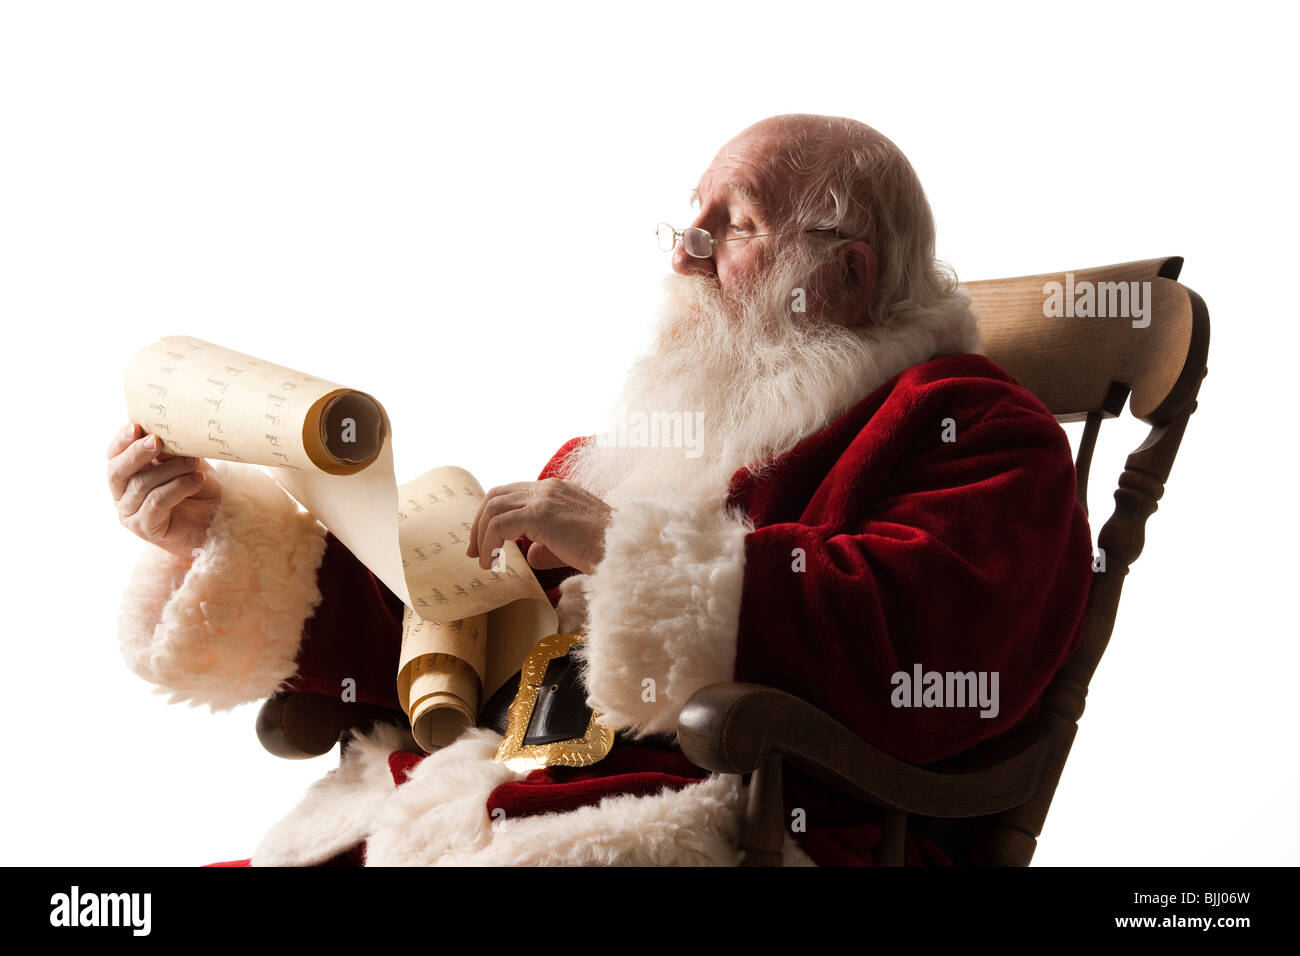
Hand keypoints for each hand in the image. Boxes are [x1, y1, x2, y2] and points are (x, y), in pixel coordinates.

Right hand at [107, 422, 223, 558]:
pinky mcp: (146, 528)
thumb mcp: (185, 462)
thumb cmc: (200, 489)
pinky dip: (178, 487)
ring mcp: (131, 514)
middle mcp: (122, 495)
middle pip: (117, 471)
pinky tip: (197, 480)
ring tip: (193, 463)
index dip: (121, 441)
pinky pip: (156, 503)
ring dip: (170, 470)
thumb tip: (158, 435)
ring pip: (141, 485)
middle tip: (157, 441)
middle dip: (136, 453)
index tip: (135, 427)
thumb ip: (169, 451)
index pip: (114, 456)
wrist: (220, 520)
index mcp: (127, 475)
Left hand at [466, 478, 612, 574]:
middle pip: (496, 495)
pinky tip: (492, 562)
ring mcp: (544, 497)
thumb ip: (545, 546)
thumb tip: (527, 554)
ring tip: (482, 561)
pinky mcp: (541, 513)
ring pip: (493, 508)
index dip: (492, 516)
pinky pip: (499, 524)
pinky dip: (489, 543)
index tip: (484, 542)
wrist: (626, 549)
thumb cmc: (604, 551)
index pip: (512, 493)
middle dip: (479, 524)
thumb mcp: (570, 544)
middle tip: (473, 551)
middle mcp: (547, 487)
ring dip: (481, 535)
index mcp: (555, 490)